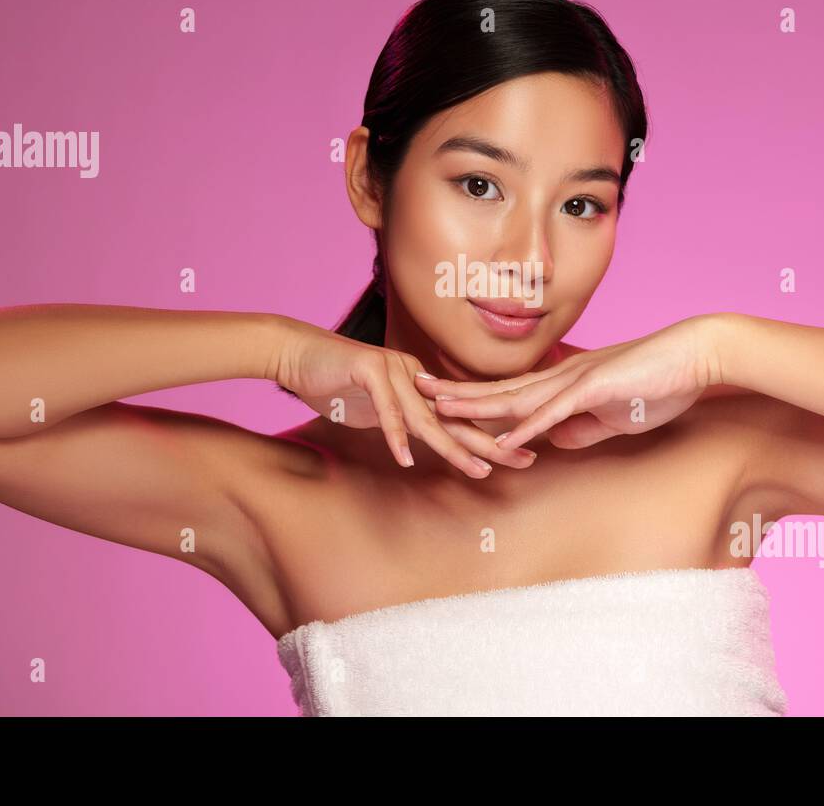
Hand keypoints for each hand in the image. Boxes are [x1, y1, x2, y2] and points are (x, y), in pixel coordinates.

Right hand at [270, 318, 536, 476]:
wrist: (297, 353)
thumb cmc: (334, 382)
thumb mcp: (374, 409)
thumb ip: (400, 422)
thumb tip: (419, 441)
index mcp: (419, 386)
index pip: (459, 418)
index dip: (490, 439)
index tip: (521, 455)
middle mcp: (413, 376)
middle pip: (456, 417)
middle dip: (492, 442)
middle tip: (526, 459)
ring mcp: (393, 370)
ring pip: (427, 417)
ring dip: (452, 447)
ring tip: (478, 471)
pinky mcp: (368, 370)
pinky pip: (386, 410)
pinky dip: (395, 436)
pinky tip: (405, 459)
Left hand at [413, 315, 723, 451]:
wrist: (694, 354)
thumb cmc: (659, 382)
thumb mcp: (613, 415)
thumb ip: (583, 427)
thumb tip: (553, 444)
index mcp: (564, 382)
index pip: (509, 393)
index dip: (472, 396)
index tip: (438, 400)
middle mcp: (562, 375)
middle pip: (499, 388)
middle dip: (456, 392)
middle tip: (413, 390)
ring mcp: (576, 379)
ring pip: (517, 396)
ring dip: (478, 405)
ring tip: (441, 411)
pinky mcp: (596, 387)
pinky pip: (555, 410)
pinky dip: (528, 425)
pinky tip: (504, 436)